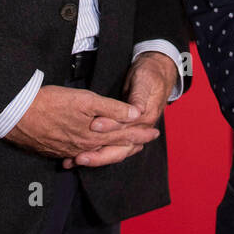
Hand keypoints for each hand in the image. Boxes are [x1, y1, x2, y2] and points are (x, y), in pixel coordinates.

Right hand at [5, 84, 158, 160]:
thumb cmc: (51, 102)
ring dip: (110, 151)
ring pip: (94, 154)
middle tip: (145, 143)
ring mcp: (68, 151)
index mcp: (94, 135)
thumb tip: (136, 114)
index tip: (155, 133)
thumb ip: (111, 109)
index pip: (124, 135)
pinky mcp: (54, 150)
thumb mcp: (85, 100)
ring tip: (120, 150)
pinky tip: (84, 158)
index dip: (140, 133)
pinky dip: (86, 157)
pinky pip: (75, 156)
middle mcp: (83, 147)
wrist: (16, 114)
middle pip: (112, 147)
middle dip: (130, 144)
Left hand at [62, 51, 176, 168]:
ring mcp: (132, 130)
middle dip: (98, 154)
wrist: (157, 73)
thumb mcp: (143, 84)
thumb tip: (137, 111)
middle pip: (118, 148)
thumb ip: (138, 98)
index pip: (124, 131)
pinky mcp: (125, 128)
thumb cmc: (149, 77)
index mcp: (145, 119)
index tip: (92, 129)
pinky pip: (111, 145)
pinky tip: (82, 156)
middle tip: (79, 158)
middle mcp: (139, 128)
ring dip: (95, 156)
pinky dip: (97, 151)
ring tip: (75, 160)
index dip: (108, 129)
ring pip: (113, 150)